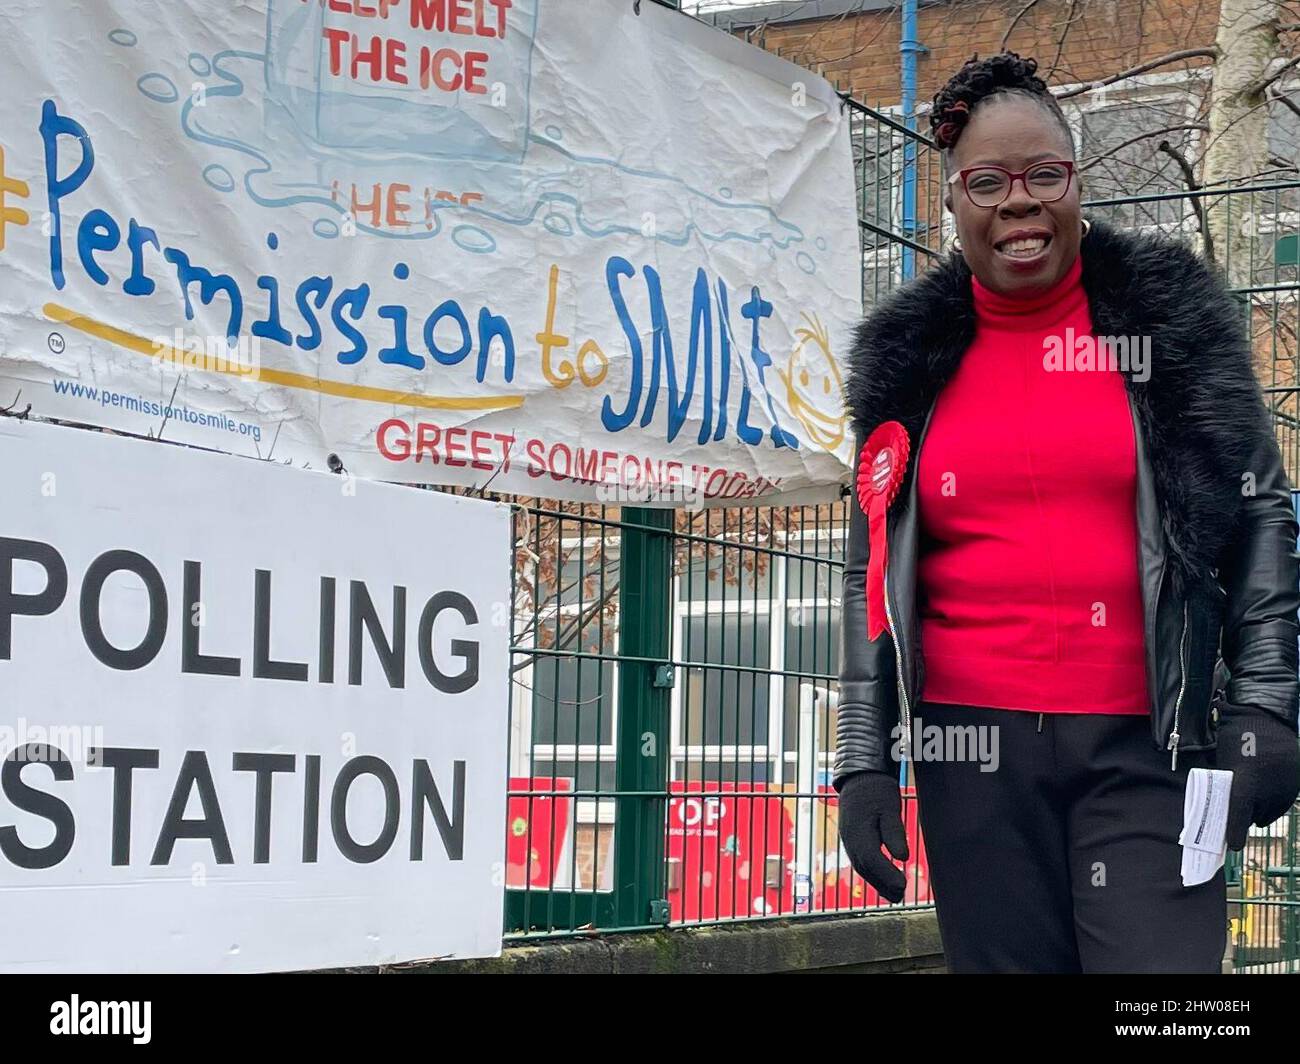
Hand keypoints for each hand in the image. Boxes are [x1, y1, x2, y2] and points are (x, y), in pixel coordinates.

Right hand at [837, 770, 909, 902]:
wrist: (859, 776)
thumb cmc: (876, 790)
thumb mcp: (890, 807)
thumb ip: (895, 832)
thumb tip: (903, 857)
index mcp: (858, 831)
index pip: (872, 859)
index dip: (887, 875)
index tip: (903, 885)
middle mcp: (850, 839)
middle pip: (865, 868)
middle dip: (882, 885)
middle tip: (900, 896)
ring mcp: (848, 840)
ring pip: (861, 866)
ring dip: (877, 882)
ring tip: (894, 895)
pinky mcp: (851, 838)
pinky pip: (860, 860)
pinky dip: (871, 873)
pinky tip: (882, 880)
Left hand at [1213, 701, 1299, 849]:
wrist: (1265, 717)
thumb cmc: (1236, 737)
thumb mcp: (1223, 760)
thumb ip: (1224, 783)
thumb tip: (1220, 805)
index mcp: (1245, 782)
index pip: (1239, 815)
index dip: (1235, 832)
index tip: (1233, 846)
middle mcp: (1268, 788)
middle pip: (1255, 816)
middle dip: (1244, 818)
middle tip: (1235, 811)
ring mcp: (1285, 787)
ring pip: (1271, 812)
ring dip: (1260, 811)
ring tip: (1250, 799)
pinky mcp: (1296, 783)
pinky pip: (1284, 802)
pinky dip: (1273, 802)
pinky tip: (1265, 793)